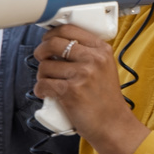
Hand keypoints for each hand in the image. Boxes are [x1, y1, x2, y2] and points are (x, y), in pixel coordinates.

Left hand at [34, 24, 148, 153]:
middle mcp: (93, 59)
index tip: (47, 40)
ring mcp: (83, 74)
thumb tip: (56, 43)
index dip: (52, 33)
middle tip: (42, 58)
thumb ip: (88, 53)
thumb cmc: (105, 99)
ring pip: (44, 66)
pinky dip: (41, 90)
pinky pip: (42, 84)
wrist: (113, 123)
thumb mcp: (105, 68)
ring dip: (42, 75)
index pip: (70, 29)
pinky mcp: (71, 91)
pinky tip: (49, 94)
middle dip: (40, 51)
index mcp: (102, 50)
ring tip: (52, 83)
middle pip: (53, 43)